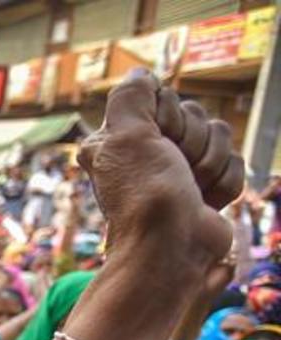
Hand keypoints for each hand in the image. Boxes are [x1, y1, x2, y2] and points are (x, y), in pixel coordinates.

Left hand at [79, 69, 242, 271]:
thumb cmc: (145, 193)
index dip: (168, 117)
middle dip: (192, 141)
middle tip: (174, 168)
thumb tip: (139, 76)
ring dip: (209, 164)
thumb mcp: (124, 135)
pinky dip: (223, 184)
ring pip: (221, 137)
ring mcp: (180, 172)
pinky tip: (205, 203)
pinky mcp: (207, 189)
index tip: (155, 141)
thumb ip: (130, 98)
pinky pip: (234, 165)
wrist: (172, 248)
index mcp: (119, 139)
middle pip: (196, 114)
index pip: (162, 97)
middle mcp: (148, 153)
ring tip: (189, 189)